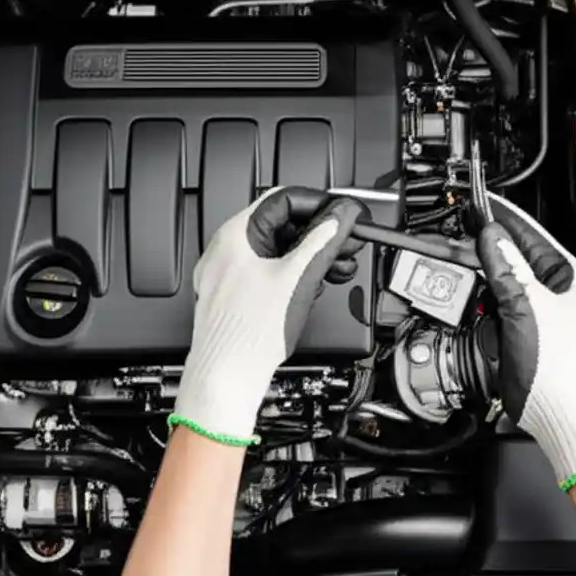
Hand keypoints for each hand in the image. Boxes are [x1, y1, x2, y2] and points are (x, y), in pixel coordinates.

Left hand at [171, 187, 366, 445]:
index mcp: (236, 236)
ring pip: (279, 250)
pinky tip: (316, 283)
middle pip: (283, 224)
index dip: (320, 204)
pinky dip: (296, 273)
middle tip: (349, 242)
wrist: (227, 377)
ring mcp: (230, 273)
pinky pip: (269, 271)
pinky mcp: (236, 293)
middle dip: (321, 234)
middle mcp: (228, 250)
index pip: (284, 199)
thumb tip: (340, 216)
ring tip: (339, 267)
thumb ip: (323, 241)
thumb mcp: (298, 278)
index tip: (344, 215)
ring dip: (312, 255)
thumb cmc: (248, 335)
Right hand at [478, 194, 575, 489]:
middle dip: (488, 239)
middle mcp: (556, 290)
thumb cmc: (561, 370)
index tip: (478, 200)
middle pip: (515, 252)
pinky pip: (501, 302)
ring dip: (486, 267)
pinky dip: (485, 294)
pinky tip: (474, 289)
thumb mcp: (526, 308)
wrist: (563, 418)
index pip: (529, 231)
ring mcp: (541, 311)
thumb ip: (506, 268)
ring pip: (506, 276)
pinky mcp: (526, 330)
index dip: (502, 214)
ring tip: (465, 251)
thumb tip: (491, 236)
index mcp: (567, 276)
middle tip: (462, 225)